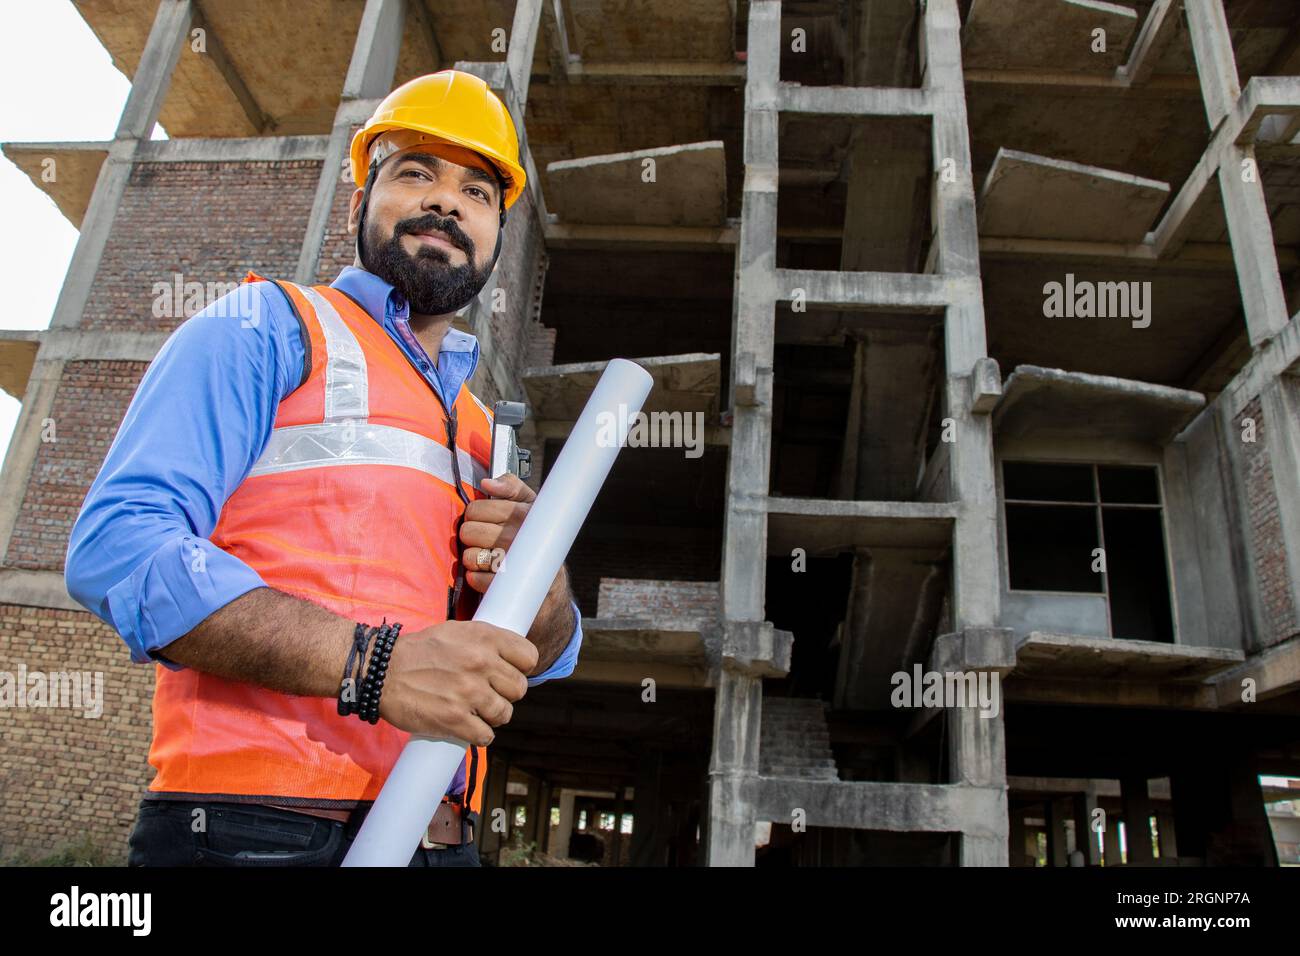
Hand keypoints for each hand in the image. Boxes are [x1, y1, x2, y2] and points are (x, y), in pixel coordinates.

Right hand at [377, 619, 536, 744]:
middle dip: (505, 694)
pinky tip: (467, 726)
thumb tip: (510, 656)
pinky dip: (478, 735)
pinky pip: (485, 736)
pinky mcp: (454, 719)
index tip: (507, 673)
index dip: (520, 668)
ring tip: (474, 710)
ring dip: (492, 716)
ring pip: (505, 714)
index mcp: (484, 637)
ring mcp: (469, 692)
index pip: (529, 657)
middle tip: (487, 694)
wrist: (381, 672)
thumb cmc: (419, 651)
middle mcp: (480, 663)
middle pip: (519, 689)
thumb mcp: (456, 631)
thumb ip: (485, 641)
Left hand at [460, 473, 560, 595]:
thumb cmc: (535, 537)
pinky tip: (490, 574)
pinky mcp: (505, 585)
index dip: (474, 515)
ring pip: (469, 556)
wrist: (552, 582)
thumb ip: (510, 487)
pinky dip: (477, 578)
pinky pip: (474, 578)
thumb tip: (487, 484)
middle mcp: (518, 536)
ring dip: (474, 559)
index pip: (475, 509)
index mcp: (522, 513)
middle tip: (485, 540)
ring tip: (488, 557)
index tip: (484, 520)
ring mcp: (512, 561)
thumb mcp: (530, 505)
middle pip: (468, 532)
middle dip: (472, 537)